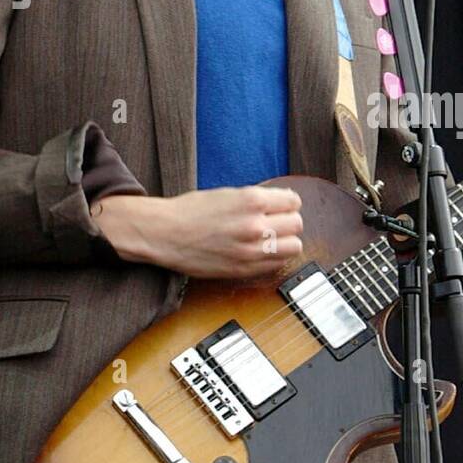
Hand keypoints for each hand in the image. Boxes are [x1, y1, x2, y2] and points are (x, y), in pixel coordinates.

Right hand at [92, 184, 303, 280]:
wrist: (165, 233)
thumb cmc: (190, 211)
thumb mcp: (228, 193)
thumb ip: (256, 199)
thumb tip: (281, 202)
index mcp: (252, 200)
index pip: (294, 201)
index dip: (287, 203)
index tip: (281, 206)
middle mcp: (255, 225)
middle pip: (297, 224)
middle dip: (288, 221)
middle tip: (275, 222)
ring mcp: (251, 249)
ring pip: (294, 247)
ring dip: (286, 242)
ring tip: (271, 239)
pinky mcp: (244, 268)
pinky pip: (276, 264)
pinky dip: (274, 257)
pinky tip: (260, 251)